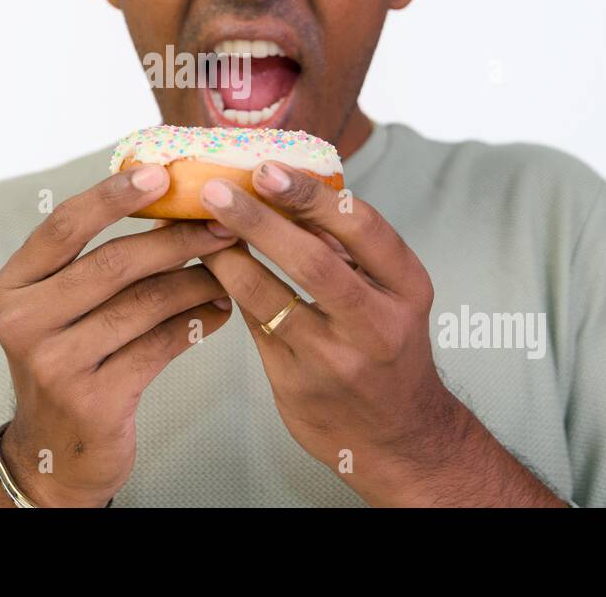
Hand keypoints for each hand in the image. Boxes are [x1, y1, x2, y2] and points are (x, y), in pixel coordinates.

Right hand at [0, 164, 236, 505]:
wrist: (54, 451)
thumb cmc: (69, 358)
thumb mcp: (60, 307)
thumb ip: (92, 259)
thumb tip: (167, 196)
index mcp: (13, 286)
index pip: (64, 226)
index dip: (113, 196)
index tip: (162, 173)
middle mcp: (23, 322)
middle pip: (112, 263)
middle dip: (176, 240)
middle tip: (223, 225)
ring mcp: (55, 364)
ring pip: (144, 305)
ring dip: (196, 282)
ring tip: (229, 269)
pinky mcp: (93, 400)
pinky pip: (160, 346)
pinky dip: (196, 323)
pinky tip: (220, 311)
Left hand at [197, 161, 563, 506]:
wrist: (400, 437)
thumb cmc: (387, 344)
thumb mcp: (391, 293)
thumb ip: (347, 248)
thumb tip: (283, 186)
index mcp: (407, 287)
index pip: (360, 227)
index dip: (310, 195)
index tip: (267, 168)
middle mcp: (377, 324)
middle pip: (312, 261)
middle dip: (257, 220)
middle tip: (214, 189)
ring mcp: (335, 359)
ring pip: (268, 296)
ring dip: (227, 254)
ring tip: (198, 224)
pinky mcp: (297, 385)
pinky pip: (253, 325)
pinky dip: (228, 289)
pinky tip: (207, 264)